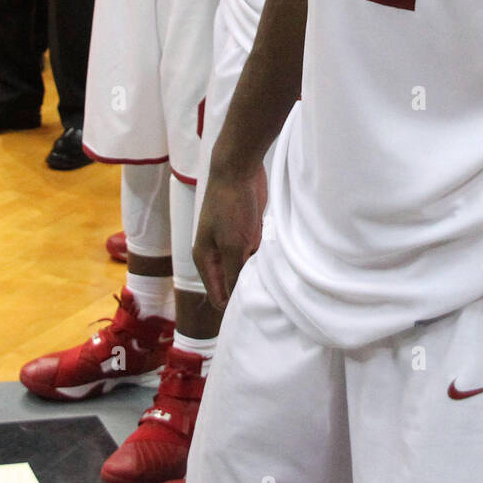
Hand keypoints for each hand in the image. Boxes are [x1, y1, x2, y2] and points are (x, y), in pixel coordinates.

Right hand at [194, 164, 266, 310]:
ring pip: (245, 267)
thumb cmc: (231, 206)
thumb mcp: (234, 245)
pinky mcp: (247, 231)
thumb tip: (234, 298)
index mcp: (205, 259)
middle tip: (268, 301)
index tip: (252, 312)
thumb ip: (233, 273)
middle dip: (246, 289)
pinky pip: (256, 253)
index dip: (231, 306)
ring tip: (274, 285)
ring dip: (257, 273)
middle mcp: (217, 253)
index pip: (217, 294)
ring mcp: (232, 241)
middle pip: (231, 283)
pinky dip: (264, 258)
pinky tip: (276, 264)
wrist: (239, 169)